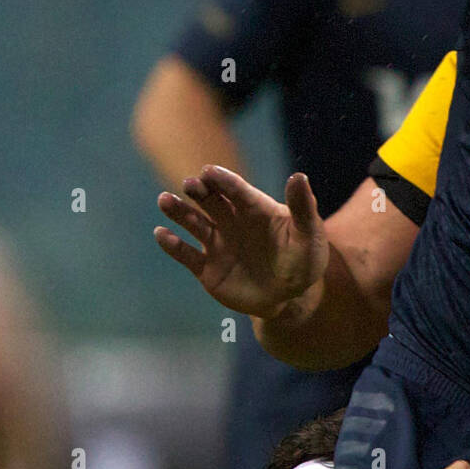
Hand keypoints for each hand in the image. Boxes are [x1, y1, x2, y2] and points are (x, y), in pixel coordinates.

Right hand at [153, 165, 328, 317]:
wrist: (290, 297)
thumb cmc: (304, 261)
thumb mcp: (308, 234)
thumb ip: (303, 207)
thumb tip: (299, 177)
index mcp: (256, 209)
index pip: (237, 191)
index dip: (224, 180)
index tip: (209, 171)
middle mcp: (233, 222)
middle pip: (212, 201)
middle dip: (200, 191)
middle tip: (190, 184)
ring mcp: (218, 244)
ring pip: (194, 223)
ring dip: (179, 212)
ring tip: (164, 200)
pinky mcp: (207, 268)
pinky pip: (187, 255)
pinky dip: (173, 245)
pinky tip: (161, 234)